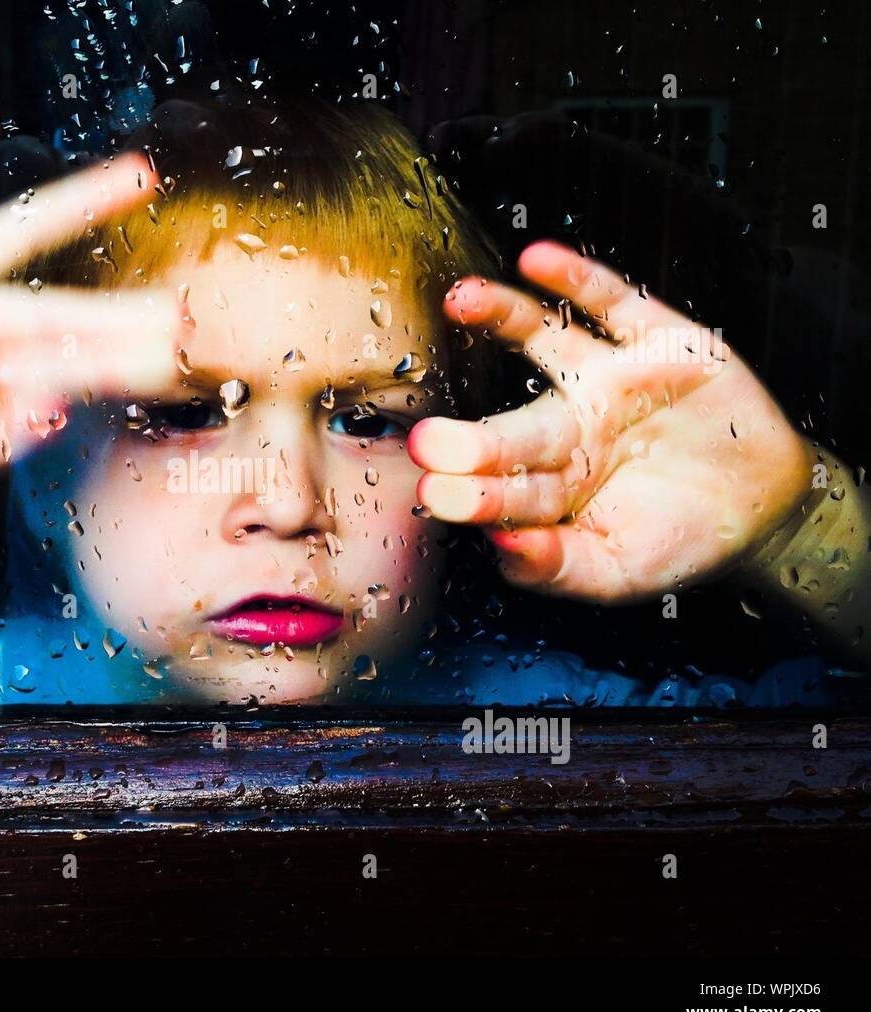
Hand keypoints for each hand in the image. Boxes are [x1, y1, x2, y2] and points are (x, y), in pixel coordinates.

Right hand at [0, 98, 183, 485]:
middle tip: (193, 301)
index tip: (190, 361)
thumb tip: (65, 409)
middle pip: (67, 305)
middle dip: (126, 308)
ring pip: (19, 231)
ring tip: (141, 175)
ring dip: (78, 203)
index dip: (130, 363)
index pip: (74, 365)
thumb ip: (0, 436)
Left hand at [409, 241, 815, 602]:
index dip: (474, 493)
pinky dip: (577, 279)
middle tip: (427, 441)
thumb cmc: (676, 539)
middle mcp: (567, 427)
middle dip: (473, 438)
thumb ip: (557, 566)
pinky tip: (536, 261)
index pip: (504, 490)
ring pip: (545, 340)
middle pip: (513, 430)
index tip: (438, 495)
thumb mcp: (618, 571)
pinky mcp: (654, 339)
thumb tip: (502, 548)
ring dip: (502, 315)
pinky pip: (612, 302)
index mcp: (549, 486)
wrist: (762, 503)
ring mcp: (605, 379)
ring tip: (461, 300)